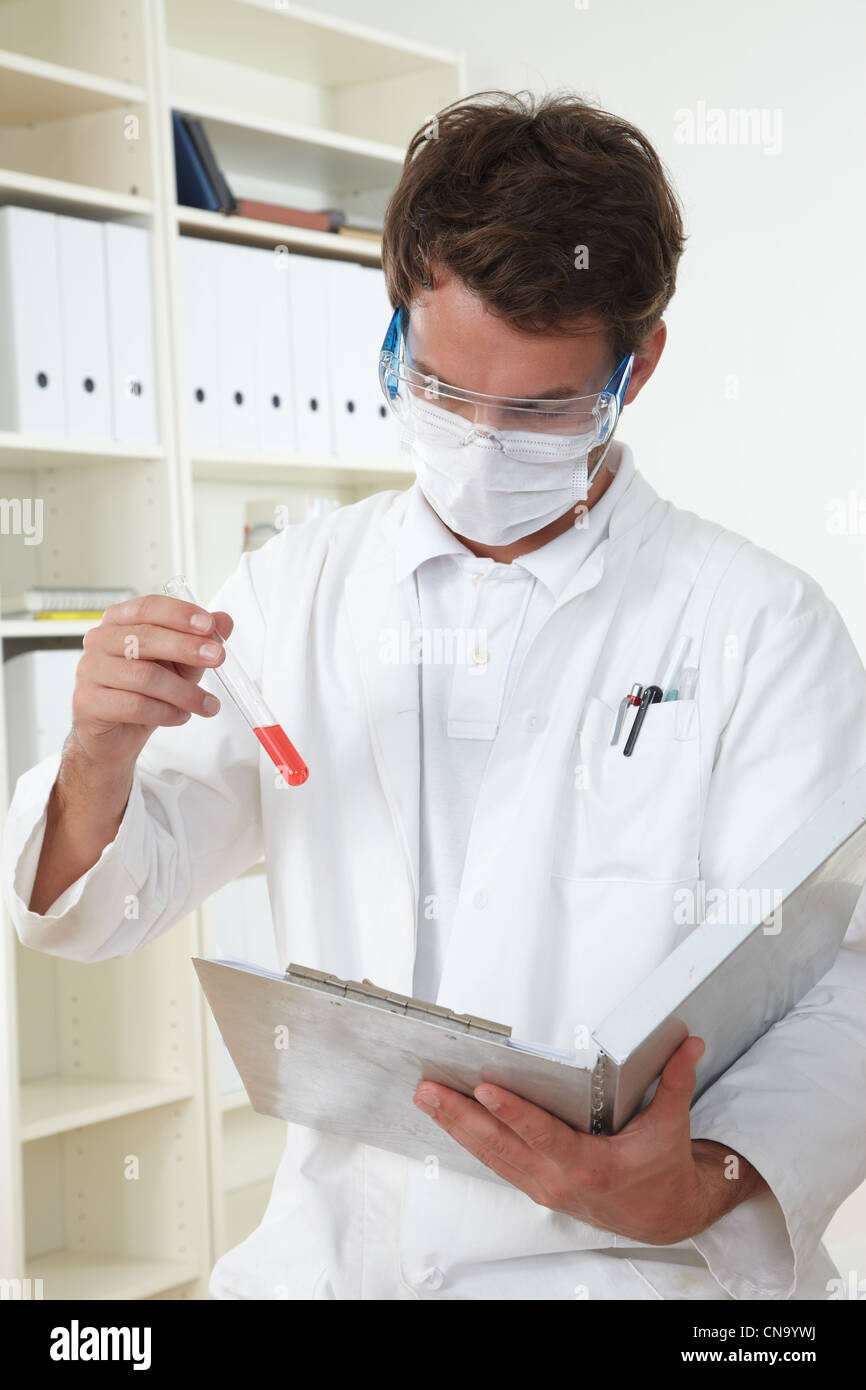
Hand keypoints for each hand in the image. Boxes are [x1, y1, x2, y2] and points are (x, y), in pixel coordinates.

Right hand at [71, 594, 234, 769]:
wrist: (117, 733)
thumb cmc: (145, 691)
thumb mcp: (180, 663)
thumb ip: (200, 640)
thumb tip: (224, 620)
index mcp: (119, 621)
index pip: (148, 607)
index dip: (180, 614)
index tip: (209, 625)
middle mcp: (99, 640)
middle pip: (145, 638)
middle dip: (187, 648)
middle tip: (217, 658)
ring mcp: (89, 671)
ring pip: (144, 676)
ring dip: (184, 691)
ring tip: (207, 704)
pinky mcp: (88, 702)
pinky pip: (134, 705)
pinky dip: (165, 712)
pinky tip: (180, 717)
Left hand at [413, 1035, 763, 1243]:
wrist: (663, 1217)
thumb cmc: (661, 1172)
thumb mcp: (671, 1125)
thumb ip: (676, 1081)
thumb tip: (688, 1044)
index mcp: (591, 1167)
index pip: (543, 1135)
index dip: (512, 1112)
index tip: (485, 1090)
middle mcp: (559, 1180)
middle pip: (501, 1146)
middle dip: (460, 1117)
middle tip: (430, 1090)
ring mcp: (544, 1187)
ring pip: (491, 1155)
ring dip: (456, 1126)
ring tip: (428, 1097)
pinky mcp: (536, 1186)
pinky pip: (497, 1161)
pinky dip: (471, 1140)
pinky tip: (450, 1119)